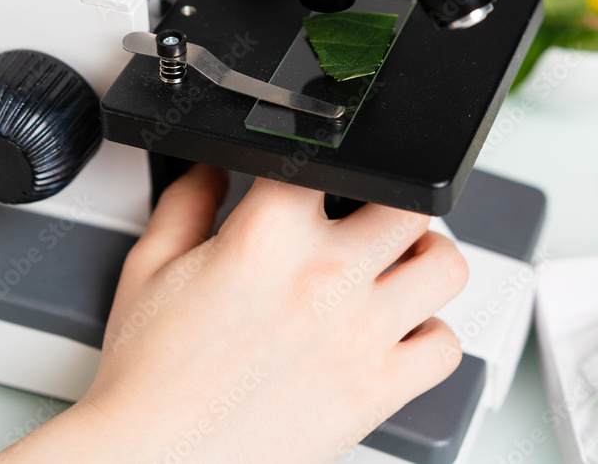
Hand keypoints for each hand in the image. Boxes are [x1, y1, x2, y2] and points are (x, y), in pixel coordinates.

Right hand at [0, 165, 467, 462]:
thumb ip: (187, 201)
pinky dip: (431, 337)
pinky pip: (445, 348)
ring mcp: (361, 334)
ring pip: (446, 267)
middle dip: (392, 205)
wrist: (154, 460)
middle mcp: (326, 278)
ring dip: (427, 261)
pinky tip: (400, 334)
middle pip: (410, 204)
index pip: (327, 163)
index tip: (317, 183)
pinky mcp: (379, 389)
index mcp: (269, 238)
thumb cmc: (152, 380)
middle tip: (373, 220)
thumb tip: (213, 165)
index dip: (323, 167)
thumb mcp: (150, 268)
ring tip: (401, 267)